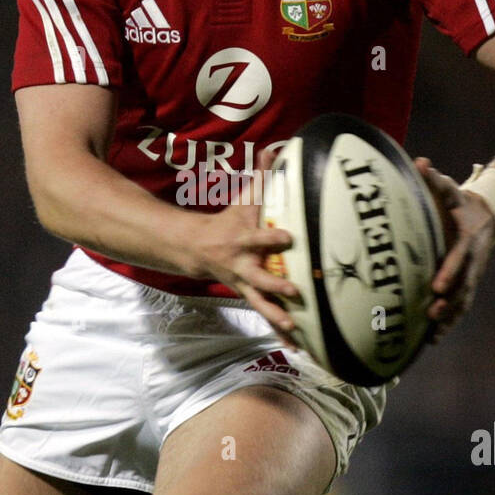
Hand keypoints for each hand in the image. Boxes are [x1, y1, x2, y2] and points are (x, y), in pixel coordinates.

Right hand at [186, 162, 300, 346]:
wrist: (198, 249)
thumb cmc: (228, 221)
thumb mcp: (244, 199)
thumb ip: (261, 176)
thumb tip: (275, 148)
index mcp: (244, 240)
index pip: (259, 238)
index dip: (272, 238)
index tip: (288, 237)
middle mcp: (244, 266)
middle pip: (261, 278)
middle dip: (276, 286)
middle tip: (295, 292)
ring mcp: (246, 285)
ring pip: (262, 304)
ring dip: (277, 317)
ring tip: (293, 329)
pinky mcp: (250, 297)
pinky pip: (266, 316)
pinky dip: (279, 331)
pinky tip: (296, 346)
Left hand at [414, 157, 494, 341]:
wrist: (488, 216)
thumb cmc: (462, 203)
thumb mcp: (451, 189)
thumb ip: (437, 179)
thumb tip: (420, 162)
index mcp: (467, 241)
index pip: (459, 259)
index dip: (450, 272)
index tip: (438, 286)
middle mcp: (472, 262)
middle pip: (463, 286)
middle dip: (449, 302)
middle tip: (433, 313)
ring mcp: (471, 276)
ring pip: (463, 302)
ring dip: (448, 319)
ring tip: (432, 336)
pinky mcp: (467, 285)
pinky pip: (459, 308)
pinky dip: (448, 324)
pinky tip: (432, 340)